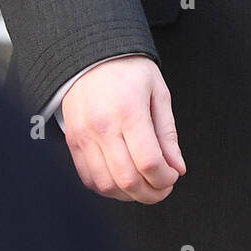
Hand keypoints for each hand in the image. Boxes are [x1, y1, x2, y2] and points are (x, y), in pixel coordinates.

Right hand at [61, 55, 185, 202]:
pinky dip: (108, 188)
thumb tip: (177, 167)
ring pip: (106, 185)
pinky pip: (88, 179)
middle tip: (163, 187)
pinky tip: (122, 180)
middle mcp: (103, 126)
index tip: (173, 175)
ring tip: (144, 185)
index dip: (165, 178)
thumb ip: (167, 133)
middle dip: (151, 193)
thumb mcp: (158, 92)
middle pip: (127, 180)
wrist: (91, 55)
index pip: (148, 162)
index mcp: (128, 110)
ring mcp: (84, 136)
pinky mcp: (73, 142)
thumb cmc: (127, 68)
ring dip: (130, 195)